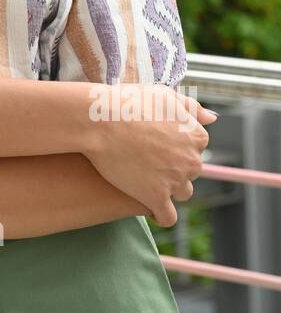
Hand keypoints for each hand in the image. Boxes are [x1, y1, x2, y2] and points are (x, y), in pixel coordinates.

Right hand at [81, 84, 214, 227]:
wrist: (101, 120)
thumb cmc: (129, 103)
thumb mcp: (165, 96)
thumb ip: (191, 108)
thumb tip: (212, 119)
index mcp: (196, 136)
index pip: (195, 149)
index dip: (175, 147)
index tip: (157, 145)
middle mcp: (192, 160)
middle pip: (189, 171)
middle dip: (173, 168)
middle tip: (146, 159)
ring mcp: (175, 181)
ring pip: (181, 193)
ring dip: (169, 189)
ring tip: (146, 180)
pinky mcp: (156, 197)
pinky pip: (167, 216)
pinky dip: (161, 215)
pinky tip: (149, 208)